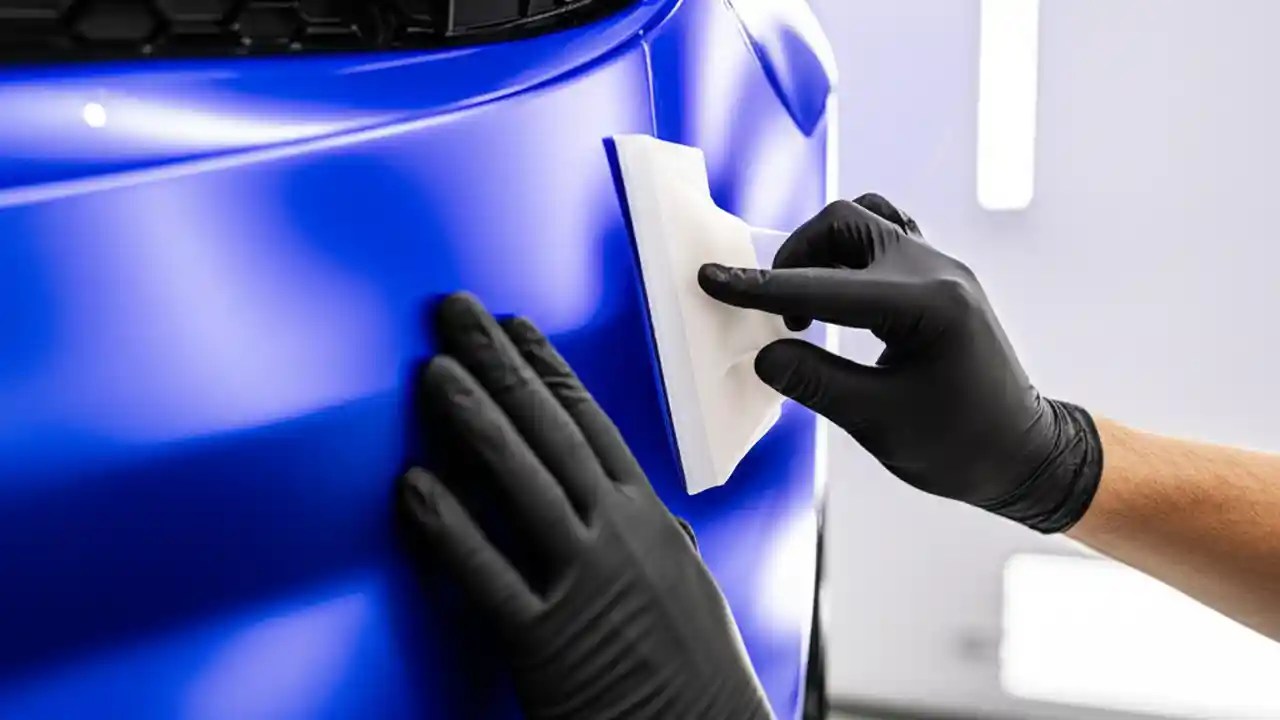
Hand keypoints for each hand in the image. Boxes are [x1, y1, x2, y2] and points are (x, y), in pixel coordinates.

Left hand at [398, 294, 772, 719]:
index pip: (590, 425)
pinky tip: (414, 487)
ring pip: (521, 483)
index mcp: (650, 521)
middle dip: (500, 364)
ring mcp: (585, 584)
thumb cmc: (700, 676)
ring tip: (434, 371)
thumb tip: (640, 508)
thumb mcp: (689, 589)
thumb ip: (657, 540)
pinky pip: (488, 574)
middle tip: (458, 312)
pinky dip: (448, 527)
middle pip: (551, 432)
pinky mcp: (547, 641)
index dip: (546, 369)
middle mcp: (620, 537)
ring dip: (473, 419)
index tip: (515, 326)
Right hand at [697, 195, 1100, 532]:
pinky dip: (849, 256)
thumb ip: (816, 383)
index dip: (760, 288)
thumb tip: (764, 355)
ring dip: (822, 250)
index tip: (711, 279)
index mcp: (926, 306)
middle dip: (794, 259)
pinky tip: (838, 296)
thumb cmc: (961, 446)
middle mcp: (937, 271)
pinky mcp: (941, 278)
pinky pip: (887, 237)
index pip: (823, 288)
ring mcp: (943, 268)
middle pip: (844, 224)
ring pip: (864, 221)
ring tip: (806, 305)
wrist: (1024, 453)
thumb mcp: (879, 424)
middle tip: (777, 315)